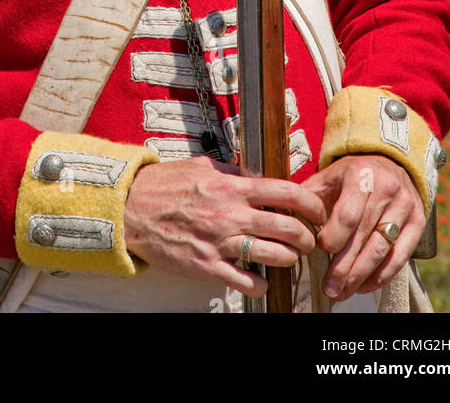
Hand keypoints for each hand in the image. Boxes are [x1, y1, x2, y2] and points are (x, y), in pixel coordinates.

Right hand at [123, 156, 326, 297]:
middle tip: (307, 240)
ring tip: (287, 258)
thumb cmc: (165, 186)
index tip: (317, 212)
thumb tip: (258, 175)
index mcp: (233, 186)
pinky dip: (261, 283)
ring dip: (289, 260)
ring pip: (275, 256)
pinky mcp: (208, 267)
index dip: (311, 204)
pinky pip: (248, 282)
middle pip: (289, 228)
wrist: (132, 208)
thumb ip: (233, 171)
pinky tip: (259, 277)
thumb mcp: (203, 166)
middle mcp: (232, 214)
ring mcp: (221, 242)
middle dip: (307, 238)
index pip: (286, 192)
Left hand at [301, 154, 424, 301]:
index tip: (318, 248)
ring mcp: (405, 206)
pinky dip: (382, 276)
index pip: (347, 215)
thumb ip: (309, 198)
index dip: (332, 238)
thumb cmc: (351, 175)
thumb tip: (288, 221)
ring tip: (343, 292)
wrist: (388, 161)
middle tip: (329, 289)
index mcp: (360, 174)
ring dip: (361, 276)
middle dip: (344, 268)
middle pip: (364, 237)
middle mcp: (386, 189)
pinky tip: (364, 286)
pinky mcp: (418, 221)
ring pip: (382, 250)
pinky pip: (400, 256)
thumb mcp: (329, 176)